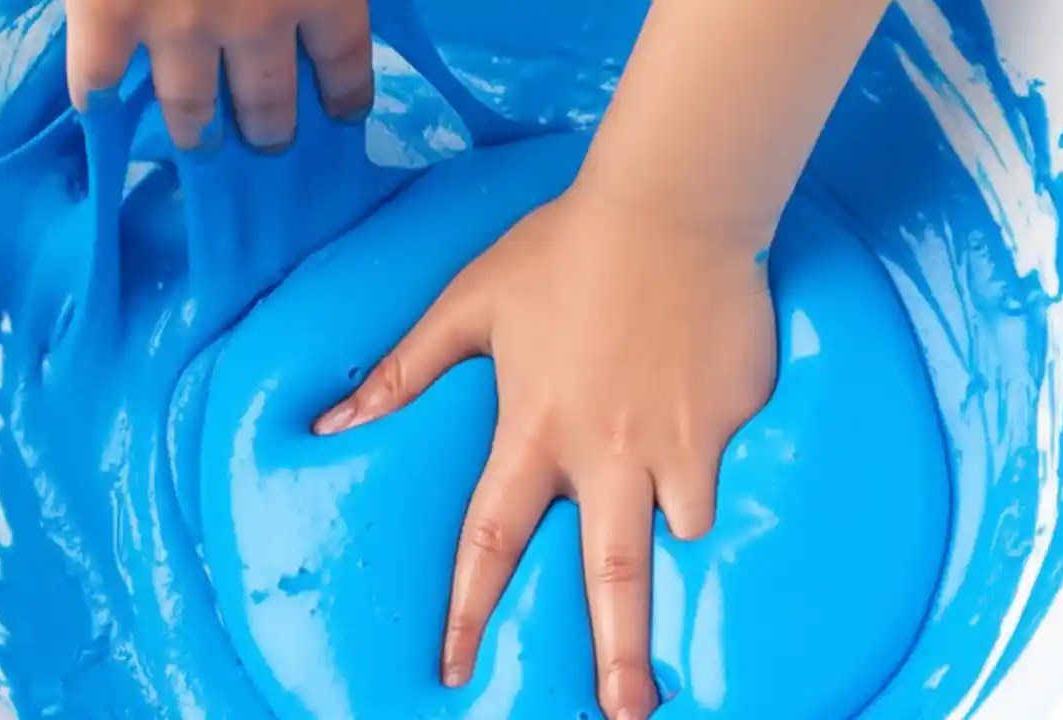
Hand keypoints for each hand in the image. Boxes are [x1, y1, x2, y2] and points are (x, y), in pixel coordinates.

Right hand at [65, 0, 373, 149]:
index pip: (344, 63)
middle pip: (269, 102)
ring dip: (195, 129)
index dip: (345, 95)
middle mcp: (257, 21)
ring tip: (196, 140)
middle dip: (269, 129)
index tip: (342, 114)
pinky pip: (98, 77)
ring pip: (190, 106)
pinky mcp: (106, 15)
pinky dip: (97, 96)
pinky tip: (99, 106)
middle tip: (266, 141)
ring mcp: (178, 25)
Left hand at [314, 186, 777, 718]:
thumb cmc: (562, 250)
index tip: (453, 669)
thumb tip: (330, 426)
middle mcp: (606, 454)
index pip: (492, 540)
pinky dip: (715, 465)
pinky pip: (726, 464)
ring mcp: (678, 442)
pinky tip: (713, 423)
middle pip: (613, 578)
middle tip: (624, 715)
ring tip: (677, 548)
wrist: (672, 207)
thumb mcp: (470, 304)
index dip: (469, 610)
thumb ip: (402, 371)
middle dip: (619, 657)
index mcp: (534, 430)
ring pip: (682, 528)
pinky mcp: (732, 420)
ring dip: (674, 544)